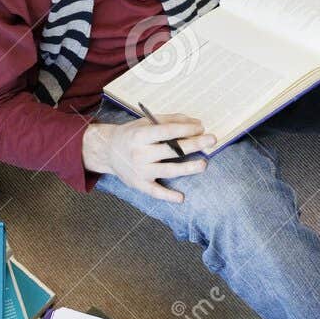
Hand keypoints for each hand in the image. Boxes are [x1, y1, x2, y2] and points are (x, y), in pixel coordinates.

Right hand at [82, 116, 215, 203]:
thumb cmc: (132, 134)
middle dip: (194, 144)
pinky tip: (181, 198)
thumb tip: (195, 123)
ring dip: (188, 168)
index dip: (186, 129)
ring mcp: (140, 170)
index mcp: (140, 135)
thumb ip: (170, 120)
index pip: (167, 131)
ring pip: (168, 171)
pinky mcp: (139, 184)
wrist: (108, 151)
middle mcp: (139, 153)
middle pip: (171, 150)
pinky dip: (168, 196)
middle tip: (212, 140)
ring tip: (204, 164)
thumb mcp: (146, 122)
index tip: (201, 127)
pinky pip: (155, 192)